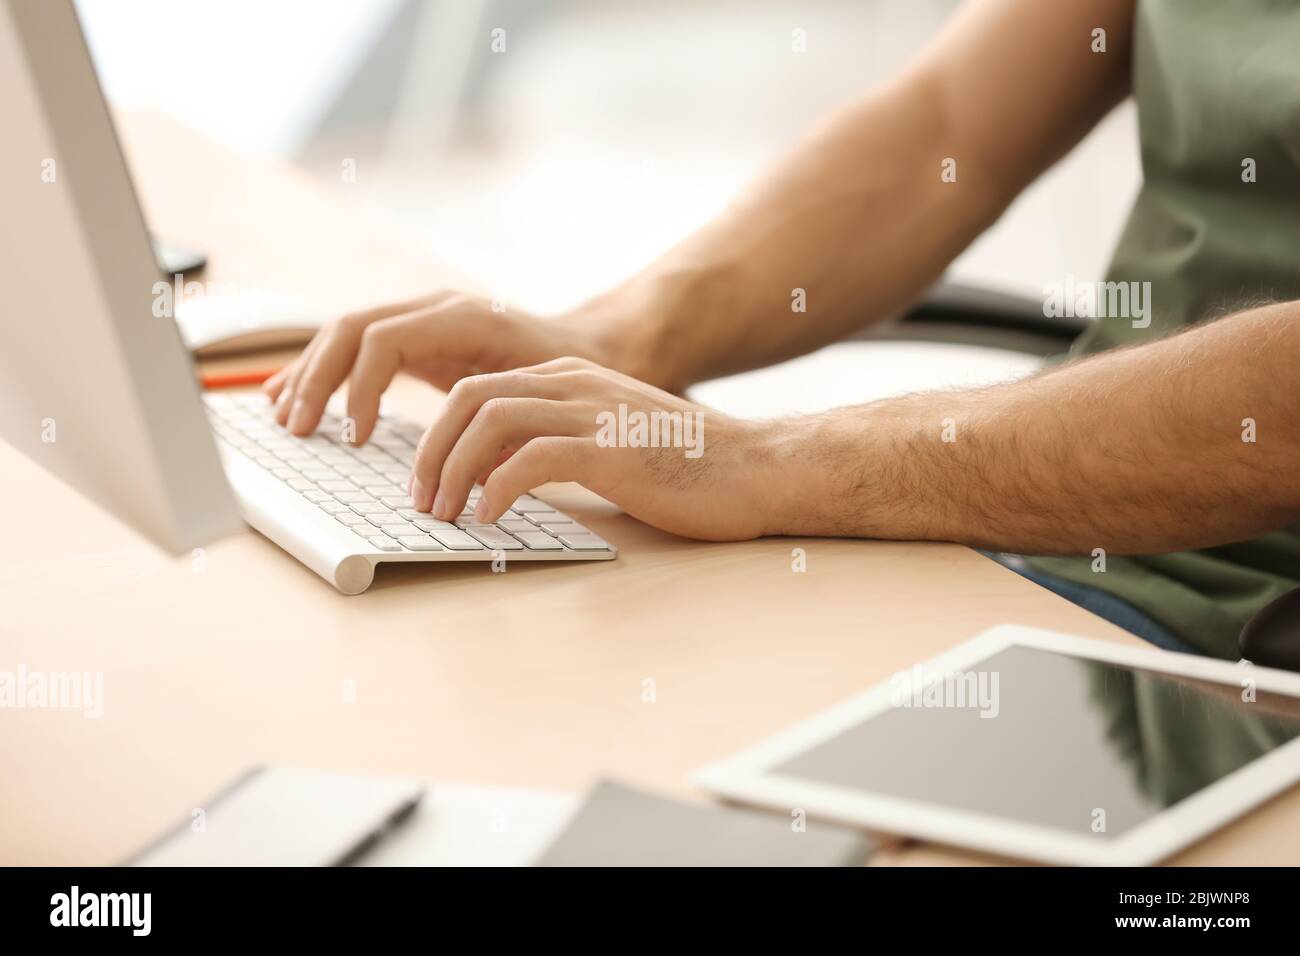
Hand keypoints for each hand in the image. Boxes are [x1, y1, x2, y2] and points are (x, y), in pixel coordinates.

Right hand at [263, 291, 611, 441]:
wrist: (592, 343)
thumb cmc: (571, 372)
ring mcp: (422, 318)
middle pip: (350, 329)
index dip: (359, 389)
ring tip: (281, 415)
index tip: (355, 438)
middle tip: (296, 429)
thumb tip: (470, 476)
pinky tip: (296, 395)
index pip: (382, 341)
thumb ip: (501, 427)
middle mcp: (434, 308)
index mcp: (460, 317)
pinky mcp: (417, 337)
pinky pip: (358, 347)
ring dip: (309, 374)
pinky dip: (325, 371)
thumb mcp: (538, 397)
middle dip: (315, 379)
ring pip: (345, 334)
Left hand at [408, 357, 780, 540]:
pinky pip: (529, 458)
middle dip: (430, 451)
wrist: (754, 468)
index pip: (478, 389)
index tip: (426, 481)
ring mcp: (591, 413)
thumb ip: (557, 444)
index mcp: (570, 380)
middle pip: (469, 398)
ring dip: (451, 471)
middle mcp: (574, 386)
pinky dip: (496, 488)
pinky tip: (490, 518)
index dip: (438, 435)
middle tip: (420, 502)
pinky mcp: (608, 449)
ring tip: (444, 514)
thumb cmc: (686, 467)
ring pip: (488, 421)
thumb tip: (497, 476)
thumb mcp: (609, 441)